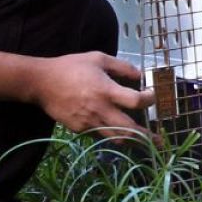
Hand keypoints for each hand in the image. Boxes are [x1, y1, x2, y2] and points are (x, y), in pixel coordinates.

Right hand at [32, 52, 157, 141]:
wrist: (41, 83)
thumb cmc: (71, 67)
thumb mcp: (98, 58)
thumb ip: (122, 67)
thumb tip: (140, 76)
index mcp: (106, 90)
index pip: (135, 101)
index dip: (149, 100)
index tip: (152, 95)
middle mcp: (100, 110)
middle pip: (129, 130)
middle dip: (147, 137)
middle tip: (161, 141)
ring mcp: (89, 123)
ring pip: (116, 139)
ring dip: (132, 141)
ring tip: (145, 143)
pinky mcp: (80, 130)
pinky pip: (101, 136)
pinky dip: (113, 135)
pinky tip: (120, 132)